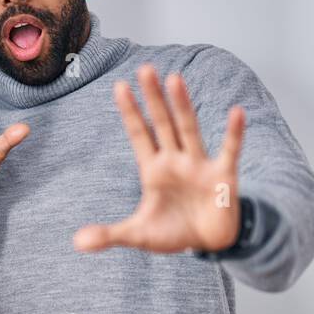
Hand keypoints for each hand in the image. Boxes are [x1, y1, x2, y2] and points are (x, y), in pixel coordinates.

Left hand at [74, 65, 245, 253]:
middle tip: (144, 69)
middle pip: (162, 123)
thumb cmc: (174, 231)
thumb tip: (76, 243)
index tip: (119, 86)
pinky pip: (229, 151)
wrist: (210, 244)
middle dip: (153, 98)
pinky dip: (233, 134)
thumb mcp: (138, 235)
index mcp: (153, 169)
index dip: (130, 113)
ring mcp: (199, 165)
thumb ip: (109, 235)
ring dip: (182, 106)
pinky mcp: (223, 176)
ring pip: (189, 130)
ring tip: (174, 79)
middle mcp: (175, 160)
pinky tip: (236, 112)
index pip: (139, 135)